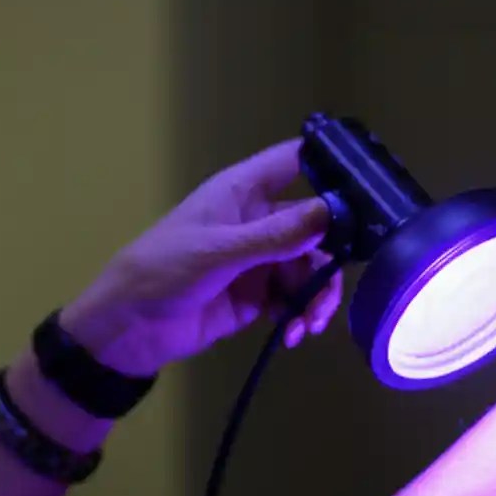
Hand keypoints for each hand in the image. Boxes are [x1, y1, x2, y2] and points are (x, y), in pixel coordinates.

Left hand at [61, 139, 344, 376]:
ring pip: (309, 268)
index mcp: (243, 192)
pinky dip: (300, 315)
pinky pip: (294, 299)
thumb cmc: (162, 272)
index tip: (367, 190)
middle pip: (316, 225)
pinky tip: (294, 334)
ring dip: (316, 295)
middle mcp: (257, 220)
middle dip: (330, 256)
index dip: (331, 166)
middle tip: (331, 286)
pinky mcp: (257, 296)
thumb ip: (276, 236)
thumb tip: (332, 213)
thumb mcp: (219, 252)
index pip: (296, 161)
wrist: (128, 329)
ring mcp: (259, 259)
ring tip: (308, 324)